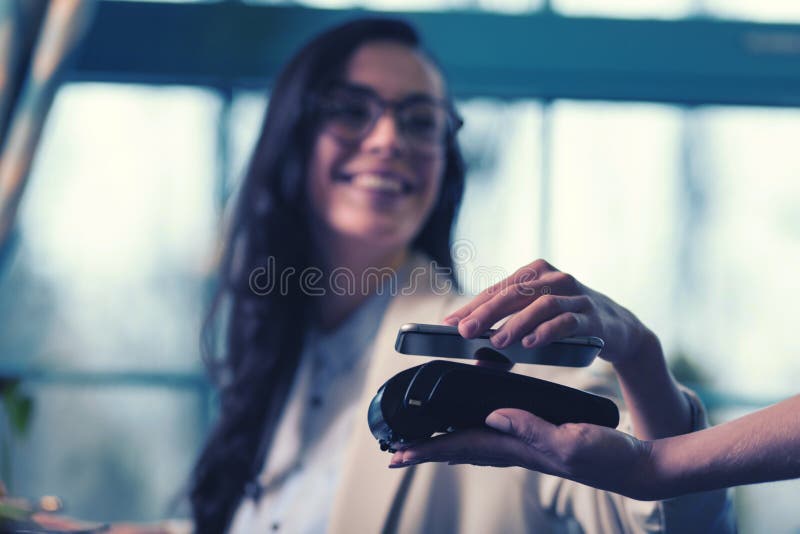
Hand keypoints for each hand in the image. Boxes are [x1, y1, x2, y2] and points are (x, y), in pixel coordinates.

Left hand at [389, 408, 660, 500]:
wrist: (633, 466)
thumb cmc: (606, 457)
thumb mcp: (570, 441)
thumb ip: (532, 429)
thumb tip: (494, 415)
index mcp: (516, 449)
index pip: (461, 448)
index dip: (427, 450)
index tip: (398, 454)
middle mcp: (514, 448)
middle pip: (458, 447)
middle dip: (426, 448)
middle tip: (396, 449)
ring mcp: (523, 445)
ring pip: (473, 439)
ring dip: (445, 438)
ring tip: (423, 435)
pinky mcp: (536, 436)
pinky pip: (495, 429)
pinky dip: (475, 422)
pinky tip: (475, 414)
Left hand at [444, 259, 654, 366]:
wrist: (620, 330)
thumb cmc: (569, 323)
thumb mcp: (536, 325)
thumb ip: (508, 337)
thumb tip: (478, 359)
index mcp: (534, 274)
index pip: (497, 289)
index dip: (472, 306)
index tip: (449, 324)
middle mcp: (554, 278)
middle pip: (514, 293)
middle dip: (487, 312)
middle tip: (466, 331)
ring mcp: (575, 295)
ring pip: (541, 304)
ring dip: (516, 323)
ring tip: (497, 341)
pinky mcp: (592, 316)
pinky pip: (567, 321)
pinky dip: (547, 331)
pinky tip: (530, 343)